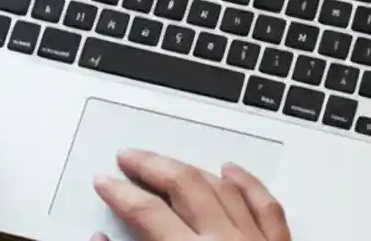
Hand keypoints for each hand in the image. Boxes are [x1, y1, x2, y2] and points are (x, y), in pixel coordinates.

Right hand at [93, 150, 290, 240]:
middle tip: (128, 157)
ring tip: (168, 162)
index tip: (104, 182)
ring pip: (222, 188)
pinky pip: (266, 206)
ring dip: (192, 170)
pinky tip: (231, 171)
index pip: (147, 213)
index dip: (120, 194)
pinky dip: (247, 184)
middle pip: (184, 186)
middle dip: (151, 166)